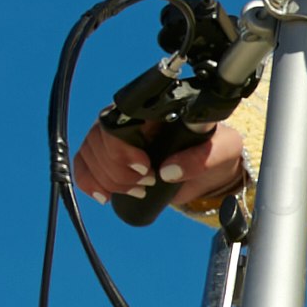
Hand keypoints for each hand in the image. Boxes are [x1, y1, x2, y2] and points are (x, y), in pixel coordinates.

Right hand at [69, 115, 250, 214]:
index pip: (117, 122)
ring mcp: (114, 138)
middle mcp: (127, 120)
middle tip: (148, 182)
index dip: (121, 149)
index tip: (145, 168)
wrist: (211, 167)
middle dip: (119, 171)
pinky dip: (91, 184)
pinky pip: (83, 167)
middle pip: (98, 142)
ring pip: (88, 156)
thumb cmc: (217, 149)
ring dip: (109, 180)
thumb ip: (202, 158)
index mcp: (152, 111)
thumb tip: (169, 171)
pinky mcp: (108, 157)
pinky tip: (106, 196)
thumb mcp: (223, 149)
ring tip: (139, 190)